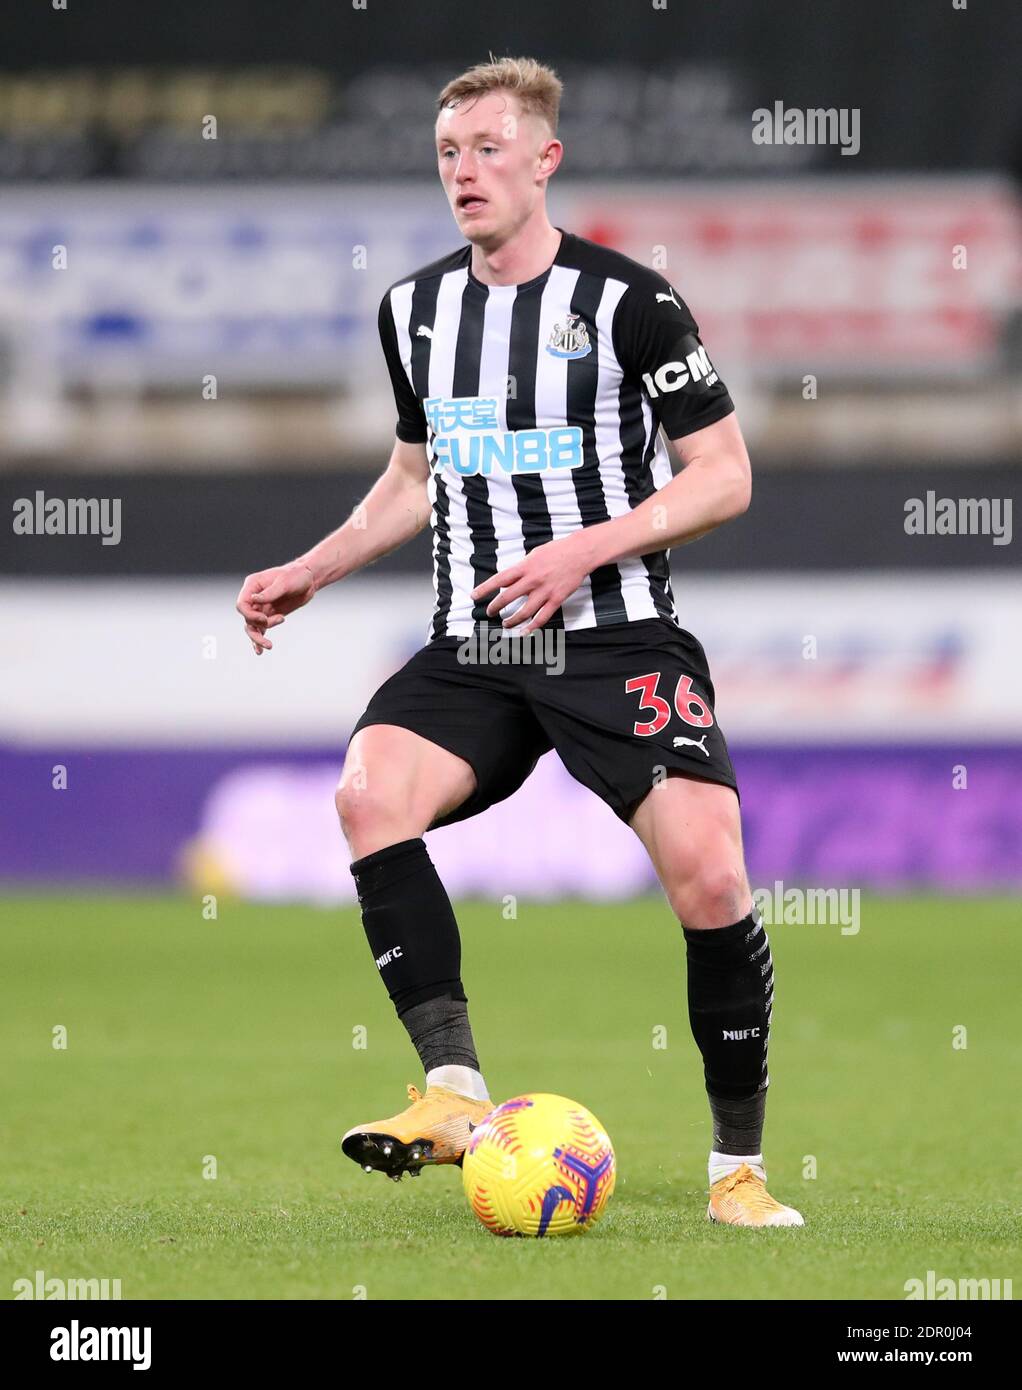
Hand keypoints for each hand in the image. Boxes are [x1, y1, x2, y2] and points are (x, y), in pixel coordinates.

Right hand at [236, 560, 316, 654]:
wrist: (309, 580)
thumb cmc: (297, 575)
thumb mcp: (284, 583)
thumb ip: (270, 593)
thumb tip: (254, 599)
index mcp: (253, 585)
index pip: (242, 604)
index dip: (250, 614)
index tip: (264, 618)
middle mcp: (253, 597)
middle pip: (246, 617)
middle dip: (256, 627)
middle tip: (270, 632)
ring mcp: (260, 607)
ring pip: (252, 626)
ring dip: (258, 637)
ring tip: (269, 646)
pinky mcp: (269, 616)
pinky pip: (260, 629)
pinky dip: (259, 639)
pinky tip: (260, 651)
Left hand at [471, 531, 596, 634]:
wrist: (580, 552)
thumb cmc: (557, 551)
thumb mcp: (534, 554)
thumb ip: (521, 568)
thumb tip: (508, 580)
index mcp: (524, 567)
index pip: (499, 580)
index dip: (485, 589)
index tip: (474, 596)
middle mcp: (532, 580)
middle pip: (507, 598)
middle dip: (495, 607)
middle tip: (489, 612)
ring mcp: (544, 591)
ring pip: (523, 612)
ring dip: (511, 620)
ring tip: (505, 624)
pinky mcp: (556, 599)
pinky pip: (542, 618)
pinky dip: (531, 627)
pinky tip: (523, 633)